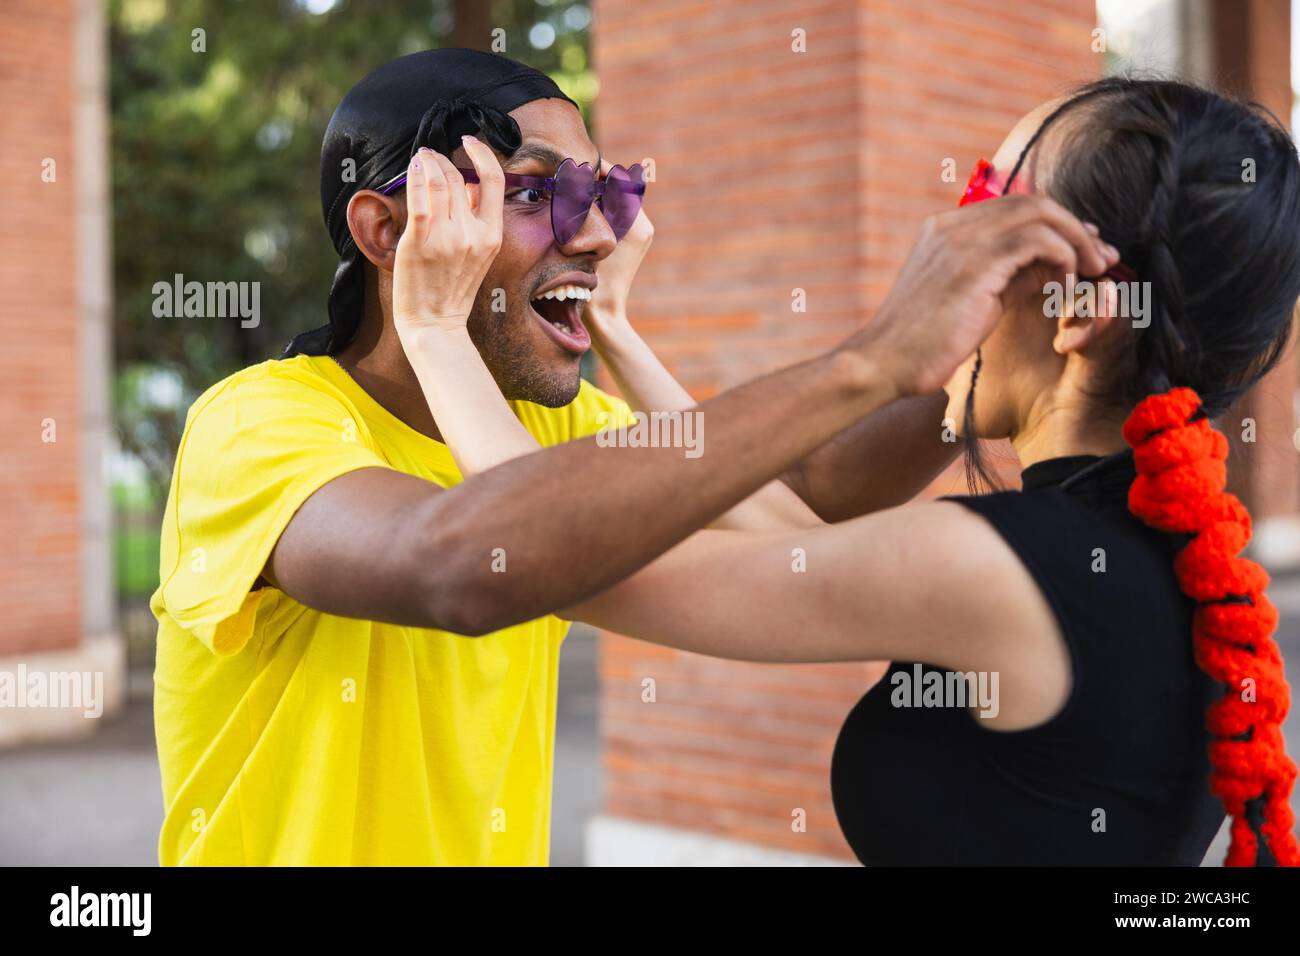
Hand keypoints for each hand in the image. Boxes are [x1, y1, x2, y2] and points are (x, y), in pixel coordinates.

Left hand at [392, 136, 503, 339]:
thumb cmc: (453, 290)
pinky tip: (412, 167)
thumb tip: (470, 185)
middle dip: (442, 159)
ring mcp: (446, 237)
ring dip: (426, 161)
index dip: (482, 154)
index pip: (494, 180)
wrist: (435, 322)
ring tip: (419, 158)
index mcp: (492, 235)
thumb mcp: (480, 255)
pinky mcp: (420, 240)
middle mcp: (472, 233)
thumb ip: (478, 220)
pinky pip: (419, 196)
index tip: (469, 142)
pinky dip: (415, 175)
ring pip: (438, 181)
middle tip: (429, 155)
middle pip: (458, 177)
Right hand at [584, 161, 652, 348]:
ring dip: (595, 192)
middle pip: (618, 187)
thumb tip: (577, 180)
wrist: (605, 317)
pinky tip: (575, 208)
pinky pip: (612, 214)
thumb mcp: (587, 245)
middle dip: (595, 178)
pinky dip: (597, 207)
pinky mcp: (629, 241)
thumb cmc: (596, 285)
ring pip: (614, 200)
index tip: (576, 161)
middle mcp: (642, 226)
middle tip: (568, 171)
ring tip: (569, 186)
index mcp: (637, 225)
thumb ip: (586, 212)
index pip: (620, 180)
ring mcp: (637, 234)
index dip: (598, 167)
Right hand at [846, 195, 1118, 396]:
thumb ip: (1008, 277)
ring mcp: (962, 239)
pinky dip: (1062, 257)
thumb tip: (1052, 267)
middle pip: (1032, 203)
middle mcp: (953, 225)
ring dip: (1076, 240)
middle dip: (1075, 228)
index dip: (1056, 224)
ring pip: (1040, 214)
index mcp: (945, 230)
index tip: (1084, 249)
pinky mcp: (975, 262)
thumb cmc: (920, 345)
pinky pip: (1038, 241)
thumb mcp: (972, 302)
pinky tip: (1065, 286)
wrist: (881, 363)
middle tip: (1102, 258)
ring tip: (1093, 271)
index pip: (1013, 208)